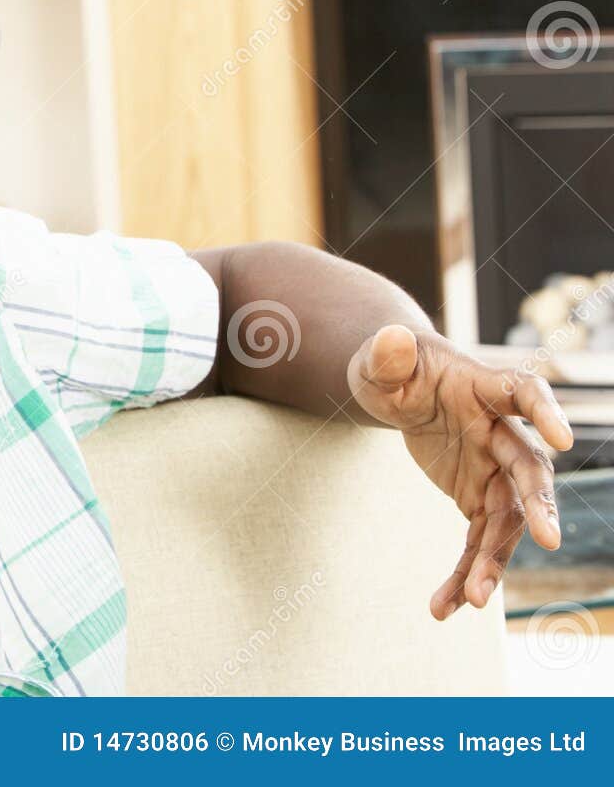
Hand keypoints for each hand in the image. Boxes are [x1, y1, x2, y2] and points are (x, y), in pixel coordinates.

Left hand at [348, 324, 573, 619]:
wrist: (398, 387)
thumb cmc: (392, 367)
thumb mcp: (381, 361)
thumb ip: (387, 356)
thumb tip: (390, 338)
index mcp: (483, 389)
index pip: (523, 394)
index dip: (545, 414)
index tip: (565, 438)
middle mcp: (499, 432)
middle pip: (527, 470)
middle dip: (539, 504)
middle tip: (549, 540)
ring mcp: (493, 469)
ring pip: (506, 520)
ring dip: (493, 560)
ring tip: (475, 600)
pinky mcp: (478, 497)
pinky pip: (477, 542)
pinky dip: (464, 573)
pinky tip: (446, 607)